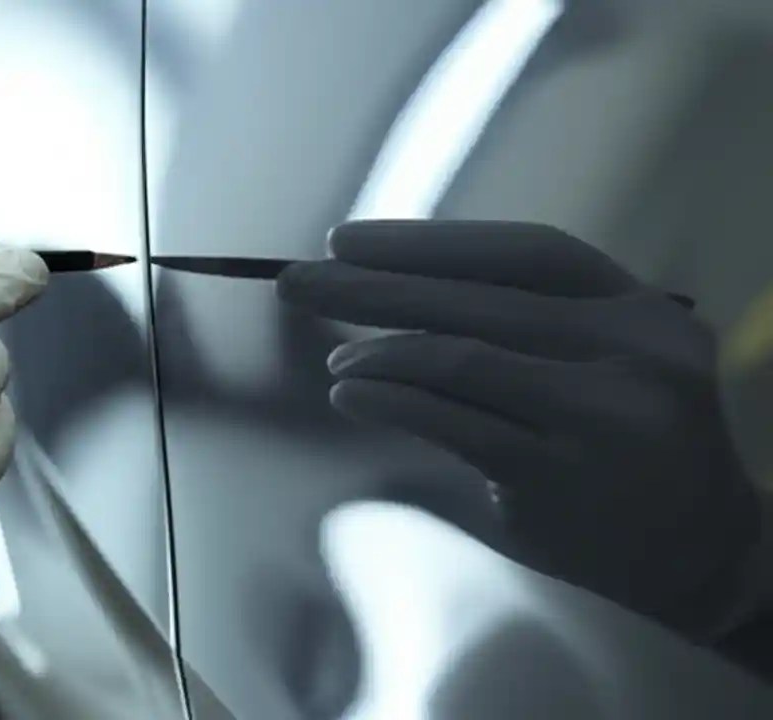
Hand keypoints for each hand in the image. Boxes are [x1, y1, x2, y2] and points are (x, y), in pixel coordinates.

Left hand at [278, 220, 761, 637]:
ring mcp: (599, 417)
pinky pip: (450, 424)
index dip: (427, 241)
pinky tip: (348, 392)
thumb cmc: (627, 440)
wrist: (703, 552)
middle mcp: (630, 351)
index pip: (525, 250)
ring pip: (458, 360)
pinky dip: (387, 400)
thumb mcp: (604, 361)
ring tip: (334, 359)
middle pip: (479, 299)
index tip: (344, 240)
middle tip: (295, 282)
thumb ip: (525, 323)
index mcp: (639, 308)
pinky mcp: (559, 479)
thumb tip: (389, 286)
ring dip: (377, 352)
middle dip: (373, 287)